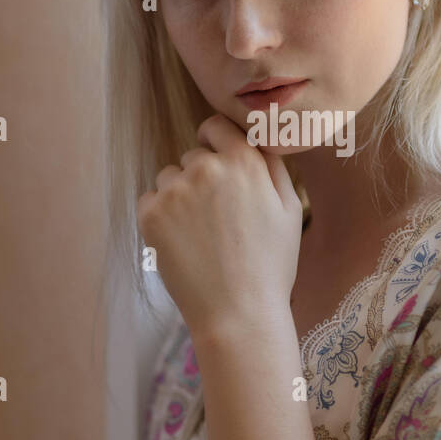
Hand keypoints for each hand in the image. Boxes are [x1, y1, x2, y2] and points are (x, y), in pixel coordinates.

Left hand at [137, 114, 303, 342]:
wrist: (238, 313)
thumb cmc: (270, 265)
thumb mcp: (290, 209)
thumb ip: (273, 165)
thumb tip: (257, 139)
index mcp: (243, 161)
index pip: (215, 126)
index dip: (217, 143)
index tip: (220, 165)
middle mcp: (206, 168)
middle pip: (193, 156)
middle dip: (202, 176)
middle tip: (217, 216)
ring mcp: (174, 190)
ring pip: (169, 178)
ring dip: (180, 196)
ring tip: (200, 233)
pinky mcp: (150, 214)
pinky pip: (150, 200)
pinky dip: (161, 216)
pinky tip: (182, 242)